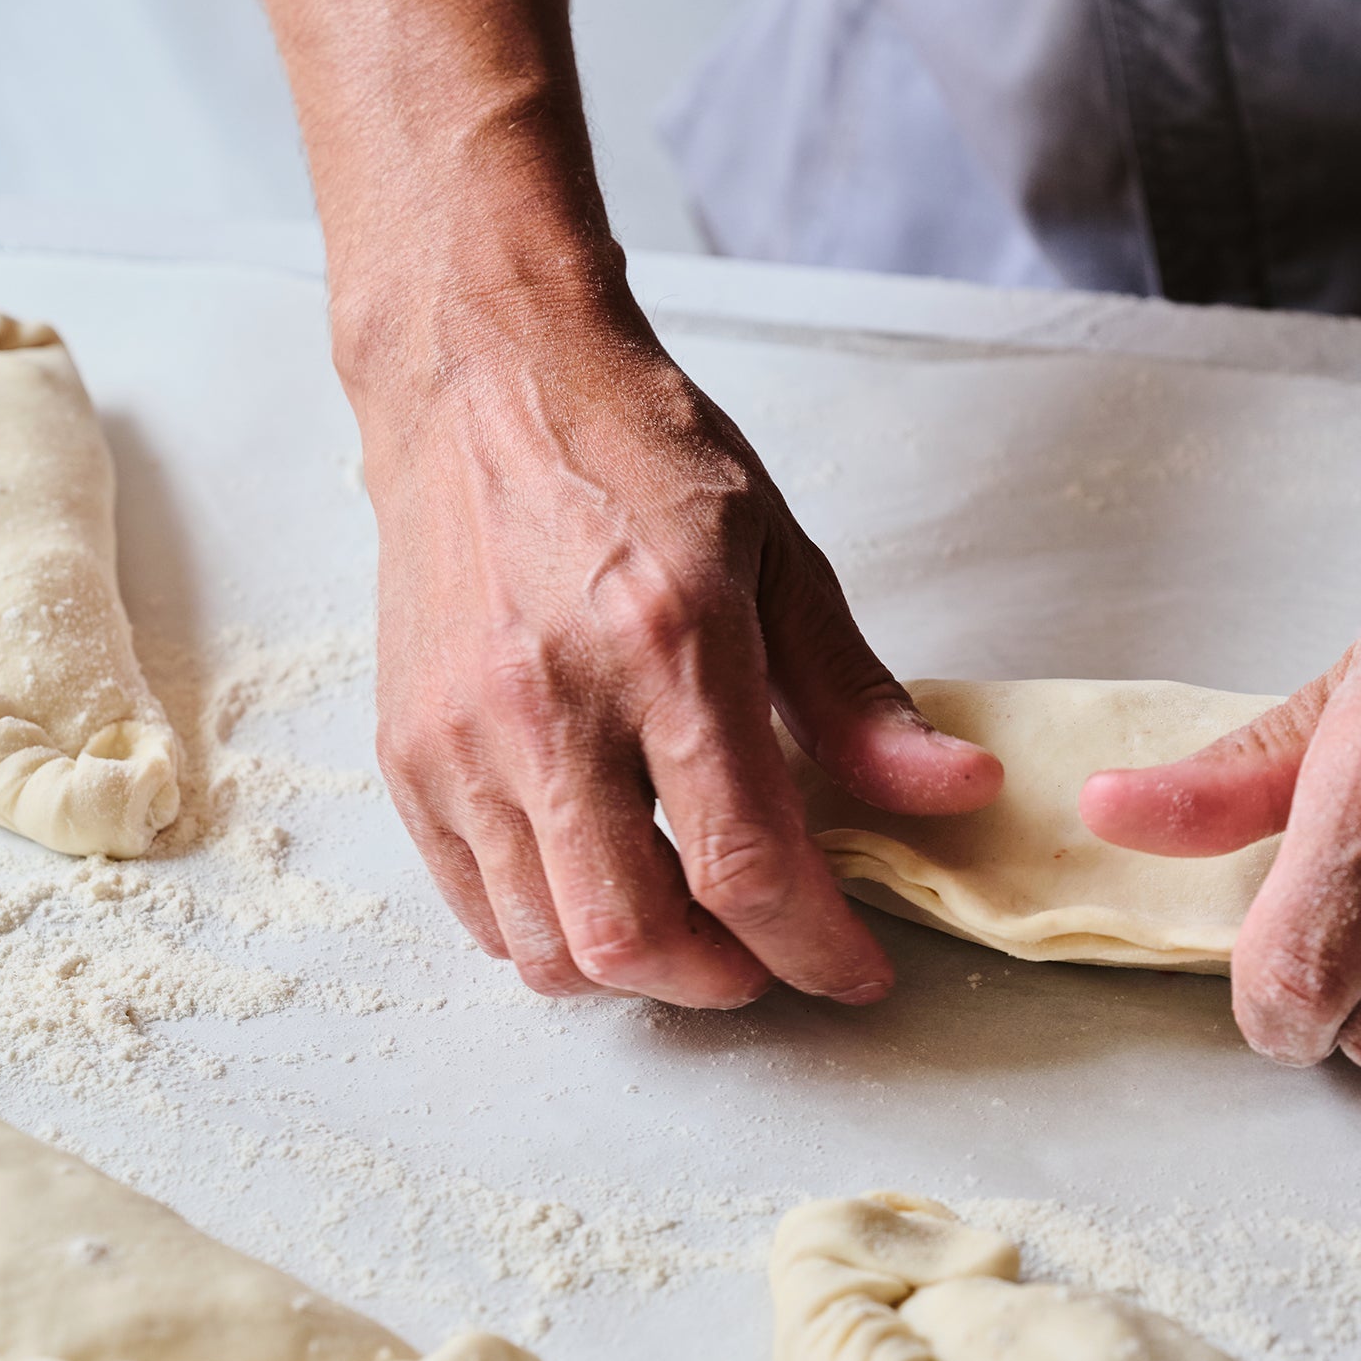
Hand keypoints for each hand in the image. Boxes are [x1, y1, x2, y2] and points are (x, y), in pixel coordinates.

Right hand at [357, 289, 999, 1005]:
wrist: (480, 378)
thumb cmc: (636, 454)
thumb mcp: (779, 555)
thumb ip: (858, 697)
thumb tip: (954, 793)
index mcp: (666, 642)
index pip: (745, 858)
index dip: (815, 947)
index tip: (857, 972)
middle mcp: (548, 701)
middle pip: (632, 933)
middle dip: (721, 982)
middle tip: (768, 958)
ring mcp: (460, 735)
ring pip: (546, 944)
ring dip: (635, 972)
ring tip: (690, 929)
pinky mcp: (406, 752)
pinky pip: (478, 906)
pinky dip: (551, 933)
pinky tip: (607, 884)